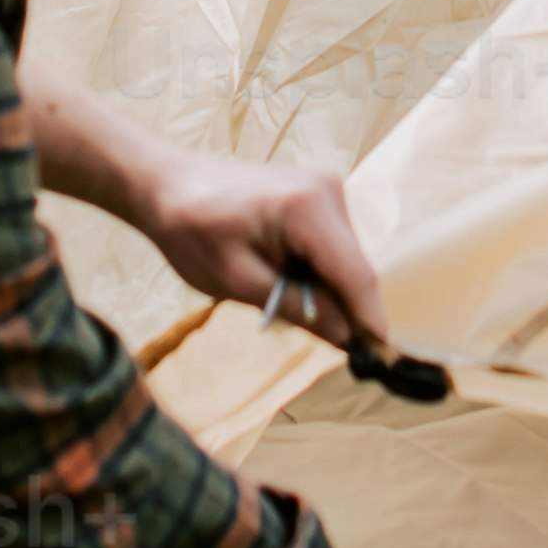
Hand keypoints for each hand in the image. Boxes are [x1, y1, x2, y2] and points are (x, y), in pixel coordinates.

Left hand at [134, 143, 389, 341]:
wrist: (167, 185)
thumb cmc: (191, 231)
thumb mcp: (237, 281)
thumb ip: (296, 308)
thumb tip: (347, 338)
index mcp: (307, 208)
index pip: (356, 275)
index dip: (370, 321)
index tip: (379, 362)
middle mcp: (328, 188)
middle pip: (355, 268)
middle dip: (344, 309)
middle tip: (325, 348)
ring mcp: (326, 186)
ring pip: (346, 259)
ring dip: (328, 290)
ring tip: (282, 301)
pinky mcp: (319, 193)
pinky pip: (333, 245)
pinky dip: (319, 271)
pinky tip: (285, 280)